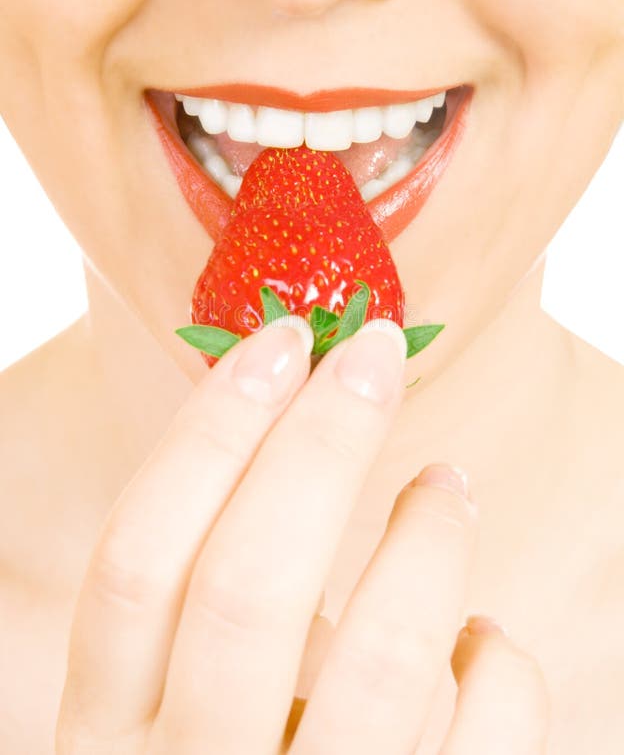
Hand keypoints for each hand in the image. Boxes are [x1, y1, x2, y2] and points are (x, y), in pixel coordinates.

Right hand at [55, 318, 548, 753]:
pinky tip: (482, 642)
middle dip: (321, 443)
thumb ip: (205, 620)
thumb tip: (294, 461)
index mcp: (105, 747)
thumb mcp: (161, 729)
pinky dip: (498, 665)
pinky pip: (482, 743)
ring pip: (380, 659)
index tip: (280, 341)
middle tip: (376, 352)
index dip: (210, 433)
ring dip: (426, 539)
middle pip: (251, 584)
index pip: (138, 557)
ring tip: (445, 481)